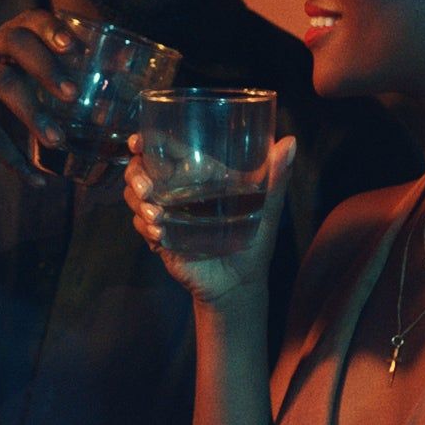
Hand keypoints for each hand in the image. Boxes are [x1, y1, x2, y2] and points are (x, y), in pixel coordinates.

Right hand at [0, 9, 78, 184]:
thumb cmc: (13, 107)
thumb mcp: (38, 91)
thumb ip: (71, 85)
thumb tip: (121, 84)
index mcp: (12, 39)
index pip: (31, 19)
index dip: (52, 29)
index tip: (74, 48)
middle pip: (15, 42)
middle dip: (47, 66)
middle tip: (73, 96)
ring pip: (2, 83)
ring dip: (34, 114)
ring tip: (57, 141)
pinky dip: (14, 156)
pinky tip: (35, 178)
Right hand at [123, 134, 295, 304]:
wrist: (239, 284)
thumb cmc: (256, 240)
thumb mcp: (268, 207)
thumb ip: (277, 177)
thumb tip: (290, 141)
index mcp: (200, 174)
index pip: (167, 148)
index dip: (147, 141)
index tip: (138, 141)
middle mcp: (178, 189)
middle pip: (141, 169)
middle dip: (136, 174)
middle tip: (147, 189)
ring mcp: (165, 212)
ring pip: (135, 195)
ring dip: (138, 202)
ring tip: (156, 217)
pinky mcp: (159, 236)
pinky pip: (139, 224)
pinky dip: (144, 227)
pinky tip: (159, 234)